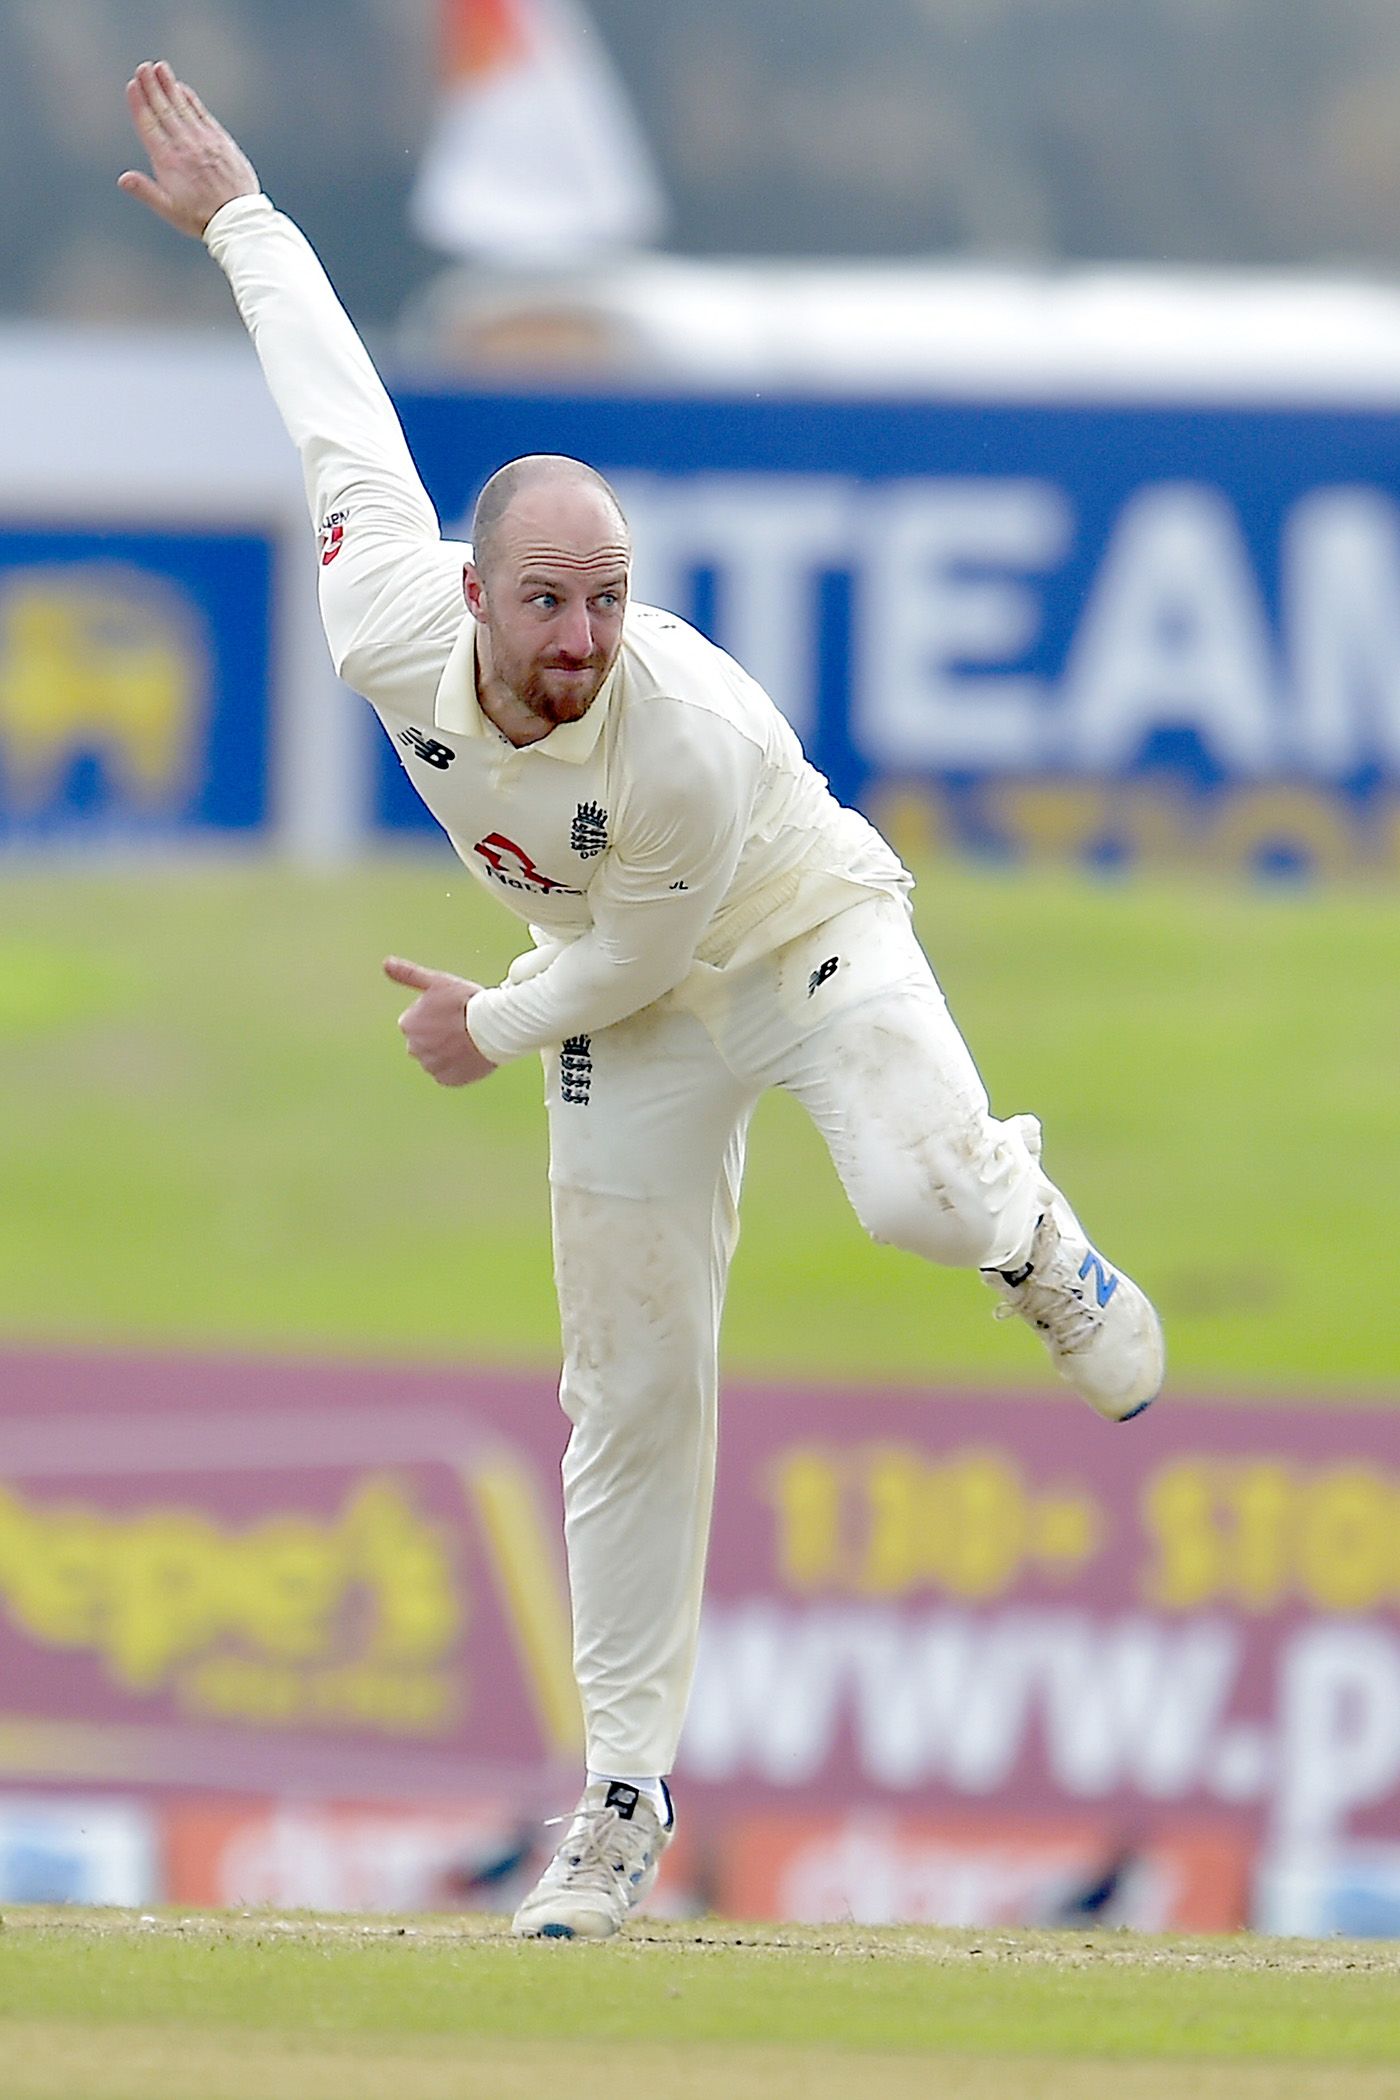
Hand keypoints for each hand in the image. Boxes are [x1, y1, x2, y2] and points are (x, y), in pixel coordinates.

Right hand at [118, 59, 259, 237]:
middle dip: (153, 87)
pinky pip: (203, 114)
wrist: (239, 220)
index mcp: (168, 161)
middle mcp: (185, 146)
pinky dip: (192, 100)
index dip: (140, 104)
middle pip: (164, 110)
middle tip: (143, 67)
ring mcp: (204, 141)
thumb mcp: (169, 210)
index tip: (133, 85)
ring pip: (183, 107)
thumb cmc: (201, 218)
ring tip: (160, 68)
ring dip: (170, 86)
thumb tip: (123, 179)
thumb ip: (146, 192)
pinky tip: (183, 89)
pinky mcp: (221, 142)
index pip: (149, 125)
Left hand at [383, 956, 497, 1087]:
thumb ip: (409, 975)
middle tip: (460, 1025)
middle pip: (426, 1042)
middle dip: (439, 1036)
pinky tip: (470, 1054)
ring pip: (437, 1059)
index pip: (417, 1023)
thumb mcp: (437, 982)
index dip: (436, 1016)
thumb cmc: (466, 1001)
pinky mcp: (448, 1080)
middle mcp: (414, 1048)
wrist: (494, 1026)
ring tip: (468, 1039)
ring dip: (448, 1052)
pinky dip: (458, 1067)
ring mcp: (431, 1066)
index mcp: (408, 1025)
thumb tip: (386, 963)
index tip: (452, 1011)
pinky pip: (449, 1074)